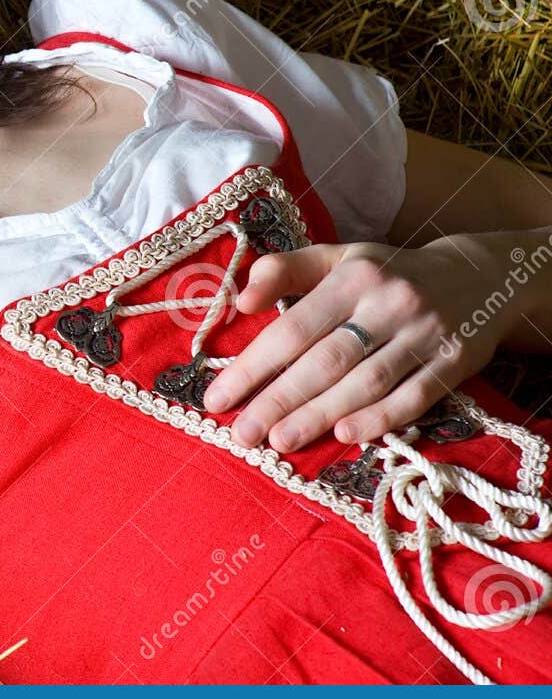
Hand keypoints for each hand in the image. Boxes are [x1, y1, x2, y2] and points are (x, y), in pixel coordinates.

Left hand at [200, 237, 518, 451]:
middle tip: (243, 433)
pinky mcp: (457, 361)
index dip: (253, 366)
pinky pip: (414, 397)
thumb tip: (239, 301)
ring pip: (366, 382)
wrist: (481, 277)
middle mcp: (389, 303)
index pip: (293, 328)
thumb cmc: (387, 273)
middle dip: (279, 400)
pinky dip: (380, 418)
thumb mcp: (337, 258)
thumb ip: (284, 271)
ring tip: (280, 441)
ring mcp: (426, 334)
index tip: (218, 398)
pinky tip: (345, 436)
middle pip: (325, 361)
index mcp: (352, 276)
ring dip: (320, 416)